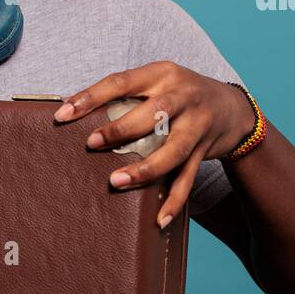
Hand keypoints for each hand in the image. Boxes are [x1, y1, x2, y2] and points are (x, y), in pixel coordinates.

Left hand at [54, 61, 254, 227]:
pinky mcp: (204, 151)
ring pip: (172, 150)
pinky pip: (188, 178)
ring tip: (116, 182)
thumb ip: (125, 94)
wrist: (231, 107)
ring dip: (144, 168)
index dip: (90, 97)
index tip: (63, 115)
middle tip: (92, 144)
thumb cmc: (178, 94)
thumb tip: (71, 112)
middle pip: (154, 113)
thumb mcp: (156, 81)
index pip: (122, 82)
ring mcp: (196, 125)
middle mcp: (183, 96)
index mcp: (162, 74)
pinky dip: (174, 200)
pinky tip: (158, 219)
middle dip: (121, 129)